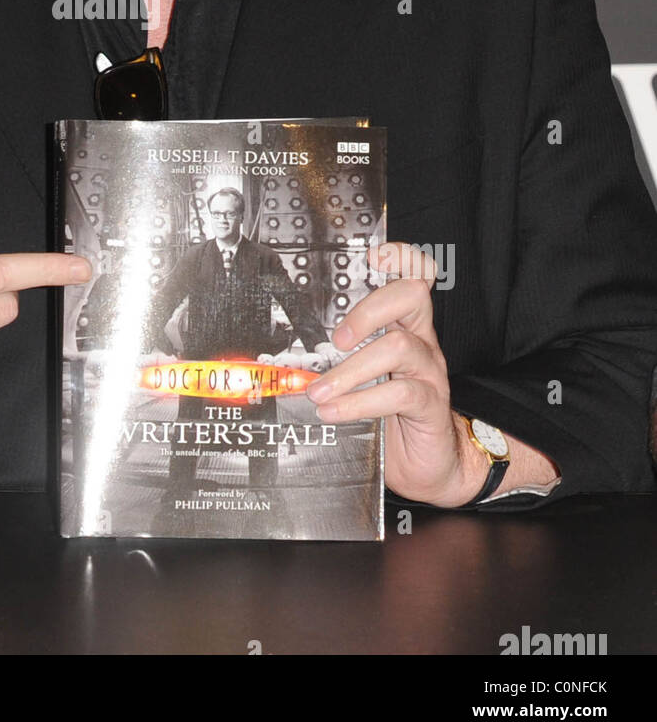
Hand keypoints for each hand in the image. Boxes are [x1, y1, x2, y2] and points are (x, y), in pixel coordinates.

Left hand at [304, 243, 484, 505]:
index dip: (400, 259)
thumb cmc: (394, 416)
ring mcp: (430, 372)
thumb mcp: (367, 380)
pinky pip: (400, 394)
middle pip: (411, 297)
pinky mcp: (431, 405)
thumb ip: (340, 362)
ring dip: (350, 370)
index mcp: (406, 328)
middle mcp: (422, 343)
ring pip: (398, 347)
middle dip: (369, 309)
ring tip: (318, 392)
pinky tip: (334, 411)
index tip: (372, 256)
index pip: (413, 278)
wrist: (429, 464)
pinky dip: (360, 402)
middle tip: (336, 340)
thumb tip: (290, 362)